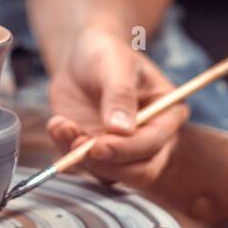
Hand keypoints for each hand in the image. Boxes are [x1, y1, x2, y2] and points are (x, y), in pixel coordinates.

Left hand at [45, 25, 188, 187]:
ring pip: (112, 174)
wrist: (81, 58)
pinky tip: (59, 125)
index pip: (155, 142)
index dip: (128, 149)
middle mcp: (153, 138)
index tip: (99, 145)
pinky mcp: (102, 154)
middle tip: (76, 144)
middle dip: (106, 162)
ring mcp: (127, 149)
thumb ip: (120, 95)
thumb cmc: (105, 53)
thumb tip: (122, 129)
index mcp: (168, 113)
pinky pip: (87, 166)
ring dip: (82, 158)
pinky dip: (68, 152)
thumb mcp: (114, 64)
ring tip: (62, 125)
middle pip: (140, 171)